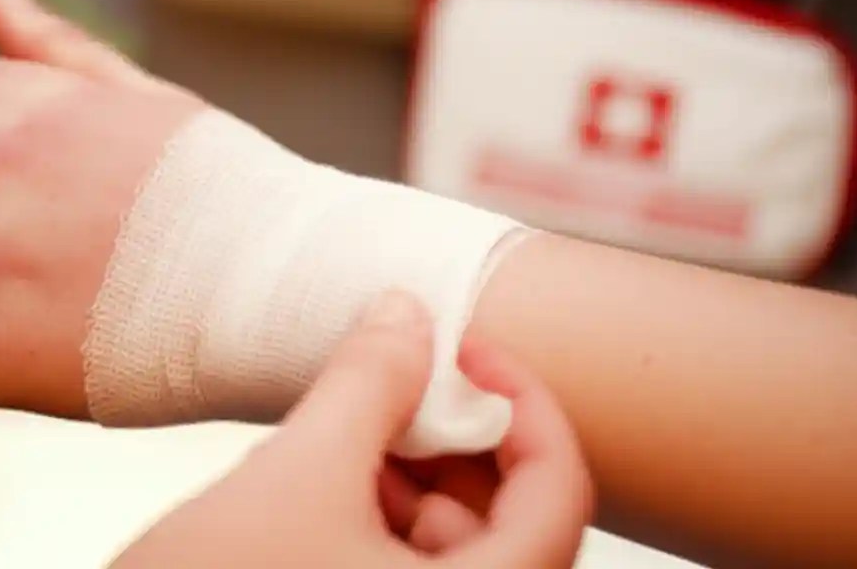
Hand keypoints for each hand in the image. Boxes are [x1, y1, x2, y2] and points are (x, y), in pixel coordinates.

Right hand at [112, 292, 593, 568]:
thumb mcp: (297, 473)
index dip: (523, 404)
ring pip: (457, 549)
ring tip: (347, 438)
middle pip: (512, 520)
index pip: (559, 491)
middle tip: (397, 387)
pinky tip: (325, 490)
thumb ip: (367, 384)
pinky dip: (381, 520)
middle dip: (453, 440)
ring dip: (413, 479)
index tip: (467, 353)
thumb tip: (407, 311)